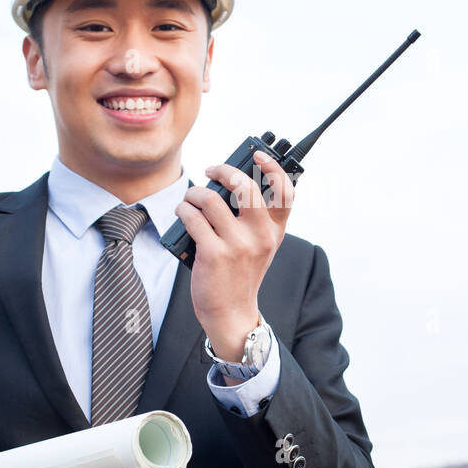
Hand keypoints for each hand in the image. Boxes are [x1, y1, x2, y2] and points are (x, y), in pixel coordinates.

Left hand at [175, 149, 295, 357]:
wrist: (231, 312)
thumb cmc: (240, 275)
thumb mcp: (259, 247)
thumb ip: (255, 220)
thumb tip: (230, 184)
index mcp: (274, 232)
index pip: (285, 193)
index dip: (274, 168)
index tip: (258, 155)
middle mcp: (260, 236)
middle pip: (246, 187)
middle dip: (224, 170)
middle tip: (213, 170)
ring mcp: (237, 245)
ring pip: (211, 199)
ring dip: (194, 193)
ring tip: (191, 198)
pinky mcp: (214, 254)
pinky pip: (193, 218)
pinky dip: (183, 210)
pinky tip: (183, 213)